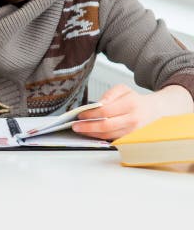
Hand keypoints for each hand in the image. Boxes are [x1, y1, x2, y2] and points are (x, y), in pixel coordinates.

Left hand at [73, 84, 193, 139]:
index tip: (80, 115)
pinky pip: (113, 140)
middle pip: (106, 126)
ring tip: (81, 130)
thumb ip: (109, 94)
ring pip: (109, 135)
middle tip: (76, 126)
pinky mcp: (132, 139)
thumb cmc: (135, 100)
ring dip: (92, 134)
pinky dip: (100, 138)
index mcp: (131, 104)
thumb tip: (98, 104)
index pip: (105, 111)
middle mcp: (133, 119)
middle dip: (88, 127)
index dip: (90, 114)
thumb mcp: (123, 89)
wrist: (154, 111)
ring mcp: (134, 131)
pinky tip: (92, 134)